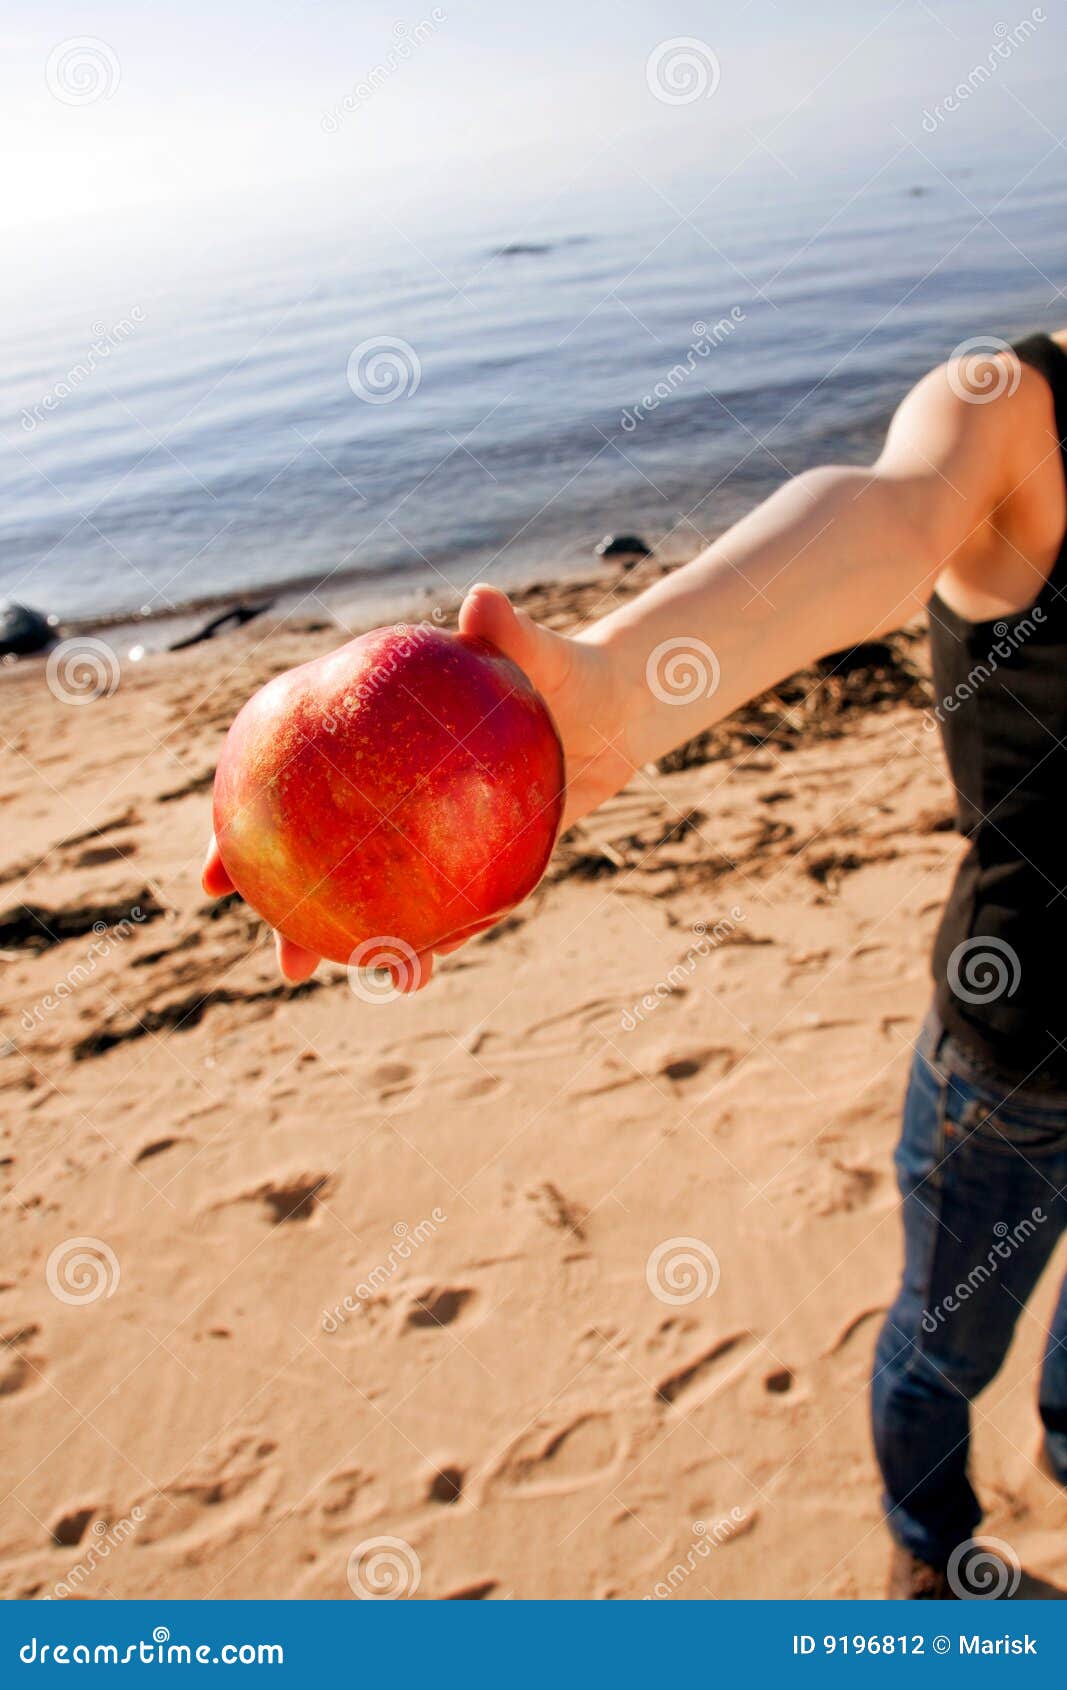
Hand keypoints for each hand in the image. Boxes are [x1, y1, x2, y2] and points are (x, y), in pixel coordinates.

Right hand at [201, 583, 634, 990]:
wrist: (611, 711)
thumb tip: (481, 601)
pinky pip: (456, 907)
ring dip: (379, 947)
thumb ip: (504, 631)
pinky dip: (448, 934)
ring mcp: (431, 836)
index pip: (289, 788)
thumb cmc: (557, 669)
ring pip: (386, 900)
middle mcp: (389, 796)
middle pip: (326, 865)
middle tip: (290, 967)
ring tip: (393, 980)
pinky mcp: (480, 863)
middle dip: (299, 922)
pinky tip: (443, 962)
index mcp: (369, 741)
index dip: (242, 831)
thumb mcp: (532, 650)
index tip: (214, 876)